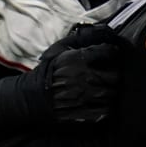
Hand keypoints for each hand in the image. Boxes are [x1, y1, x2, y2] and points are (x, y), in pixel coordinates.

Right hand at [0, 23, 124, 130]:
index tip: (111, 55)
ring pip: (113, 93)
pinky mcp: (86, 115)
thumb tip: (101, 31)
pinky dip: (106, 107)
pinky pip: (107, 110)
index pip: (108, 52)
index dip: (111, 53)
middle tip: (107, 76)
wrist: (30, 99)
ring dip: (110, 91)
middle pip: (115, 74)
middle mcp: (85, 78)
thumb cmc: (47, 74)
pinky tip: (98, 104)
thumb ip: (80, 43)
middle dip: (113, 75)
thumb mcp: (60, 52)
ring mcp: (87, 97)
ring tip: (100, 90)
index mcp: (78, 60)